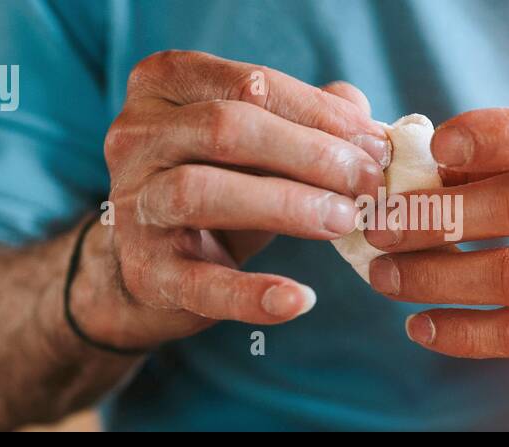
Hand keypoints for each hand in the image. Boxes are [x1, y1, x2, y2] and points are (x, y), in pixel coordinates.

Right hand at [78, 50, 390, 348]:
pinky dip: (252, 293)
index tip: (375, 144)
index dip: (321, 114)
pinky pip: (199, 283)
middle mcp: (136, 136)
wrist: (152, 263)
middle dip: (310, 154)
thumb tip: (361, 113)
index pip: (250, 85)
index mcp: (165, 84)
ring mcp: (133, 203)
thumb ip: (307, 117)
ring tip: (343, 221)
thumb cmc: (217, 183)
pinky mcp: (143, 271)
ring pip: (201, 191)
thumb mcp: (257, 144)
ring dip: (285, 206)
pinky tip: (299, 300)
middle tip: (368, 182)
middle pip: (227, 129)